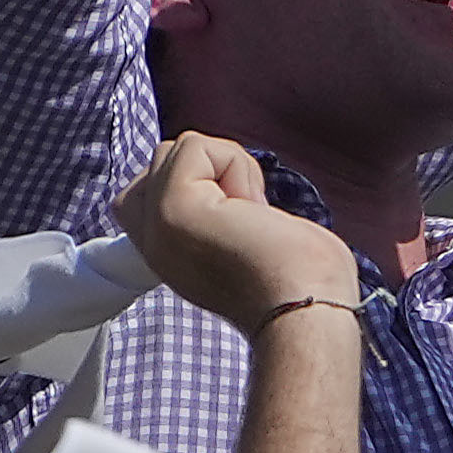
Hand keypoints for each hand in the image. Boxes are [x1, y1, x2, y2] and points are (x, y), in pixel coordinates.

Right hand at [116, 132, 361, 339]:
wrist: (306, 307)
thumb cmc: (303, 280)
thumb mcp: (251, 241)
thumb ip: (224, 217)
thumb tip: (236, 193)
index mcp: (169, 254)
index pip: (146, 193)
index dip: (200, 185)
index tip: (241, 221)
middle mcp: (153, 242)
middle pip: (161, 161)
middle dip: (212, 168)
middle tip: (247, 215)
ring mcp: (157, 225)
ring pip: (176, 149)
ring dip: (228, 167)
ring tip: (251, 213)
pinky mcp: (173, 207)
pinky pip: (193, 145)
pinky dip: (234, 164)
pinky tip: (251, 207)